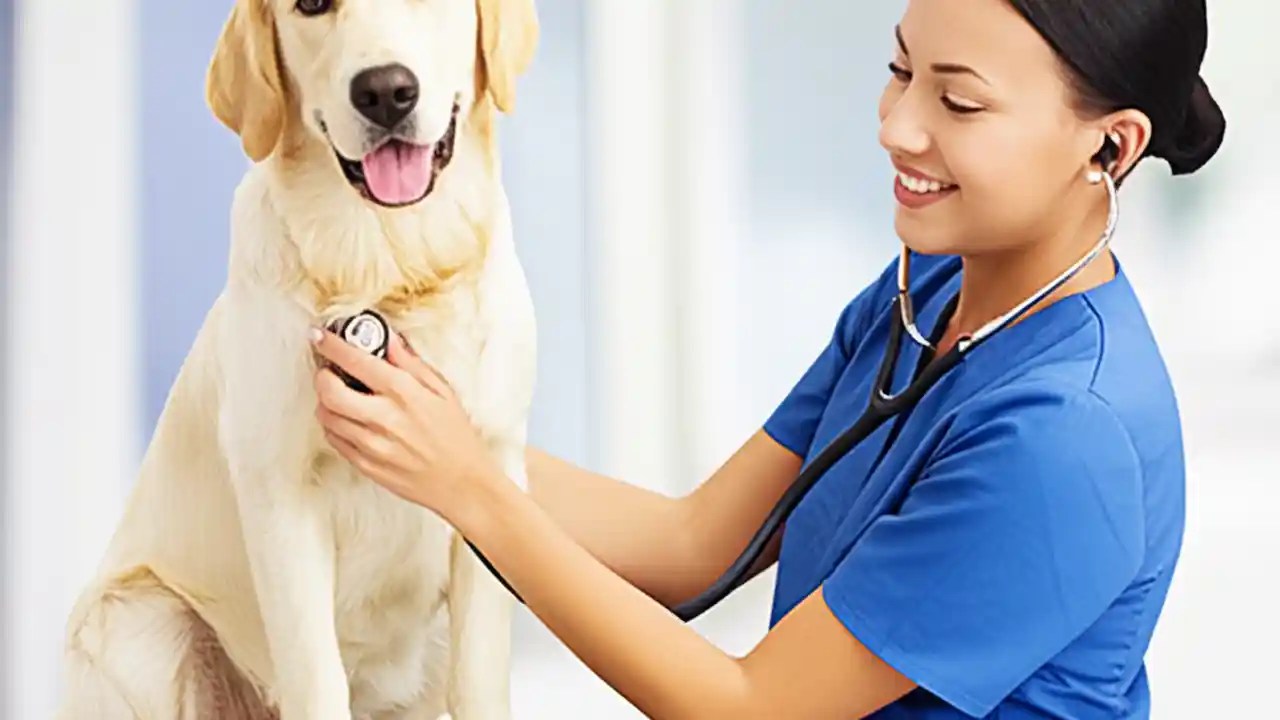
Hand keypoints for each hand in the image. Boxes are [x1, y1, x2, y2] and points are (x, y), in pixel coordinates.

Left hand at [308, 325, 502, 522]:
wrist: (462, 483)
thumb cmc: (456, 438)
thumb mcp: (443, 391)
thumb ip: (412, 364)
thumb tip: (390, 341)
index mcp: (404, 393)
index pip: (355, 361)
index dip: (330, 344)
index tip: (320, 337)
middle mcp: (384, 418)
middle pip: (328, 391)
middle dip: (322, 376)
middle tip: (329, 371)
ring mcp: (372, 445)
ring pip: (326, 416)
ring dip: (326, 402)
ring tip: (341, 397)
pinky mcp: (366, 465)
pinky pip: (334, 441)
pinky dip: (335, 426)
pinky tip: (350, 421)